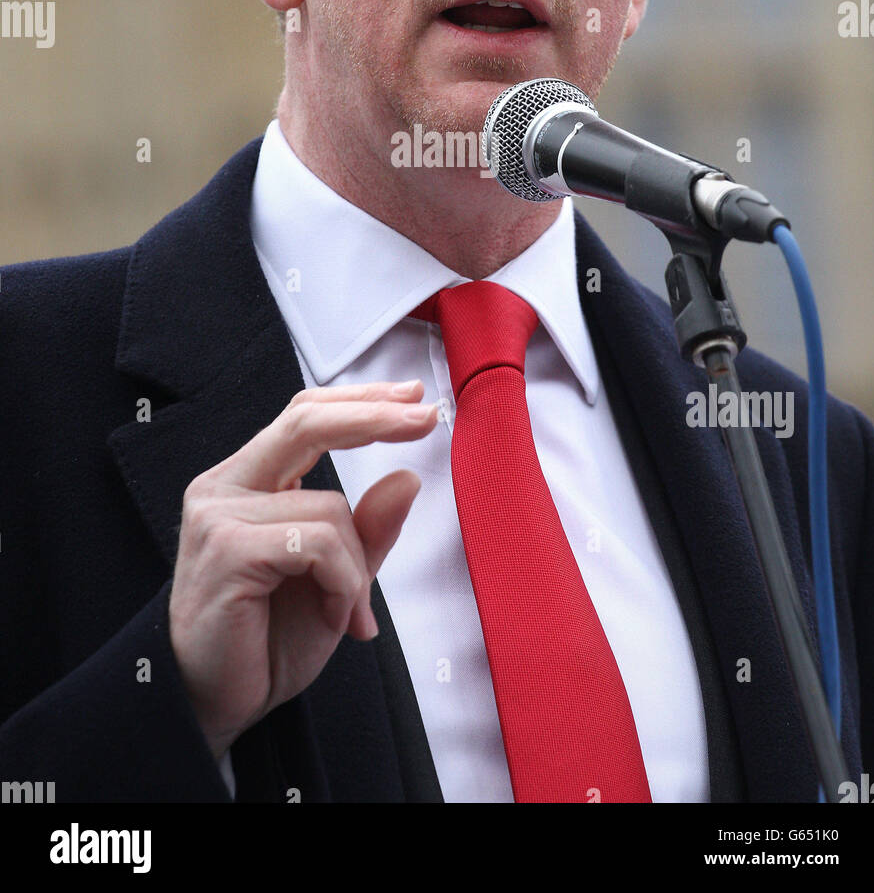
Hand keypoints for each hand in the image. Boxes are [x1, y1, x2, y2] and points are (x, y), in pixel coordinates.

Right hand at [168, 380, 436, 758]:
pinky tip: (334, 617)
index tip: (413, 397)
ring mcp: (219, 515)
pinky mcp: (227, 548)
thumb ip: (368, 530)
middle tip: (428, 418)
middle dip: (375, 416)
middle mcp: (224, 487)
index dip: (358, 401)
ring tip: (346, 612)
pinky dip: (343, 583)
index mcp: (246, 482)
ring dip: (357, 567)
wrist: (216, 705)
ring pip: (331, 506)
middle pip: (307, 422)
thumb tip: (407, 478)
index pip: (303, 415)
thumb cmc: (268, 641)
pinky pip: (318, 544)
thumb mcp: (338, 579)